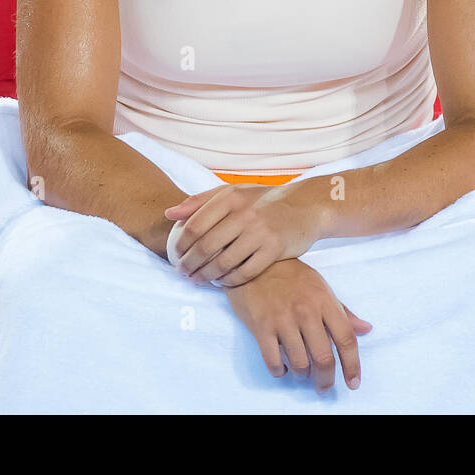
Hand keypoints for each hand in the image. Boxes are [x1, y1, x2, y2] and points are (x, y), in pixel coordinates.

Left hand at [163, 182, 324, 287]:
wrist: (305, 206)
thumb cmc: (263, 201)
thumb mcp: (233, 192)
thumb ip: (200, 201)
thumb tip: (169, 213)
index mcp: (231, 197)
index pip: (195, 225)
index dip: (181, 245)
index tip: (175, 256)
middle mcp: (245, 214)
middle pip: (206, 247)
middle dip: (189, 265)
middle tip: (182, 274)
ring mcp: (261, 232)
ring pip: (223, 263)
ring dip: (206, 276)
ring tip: (198, 281)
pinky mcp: (275, 249)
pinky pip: (245, 273)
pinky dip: (229, 281)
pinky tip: (222, 282)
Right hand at [224, 258, 370, 393]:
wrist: (256, 263)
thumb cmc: (291, 276)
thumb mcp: (321, 287)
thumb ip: (343, 311)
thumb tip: (366, 329)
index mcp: (324, 301)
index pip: (346, 339)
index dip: (352, 365)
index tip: (353, 383)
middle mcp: (306, 311)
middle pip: (324, 358)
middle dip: (326, 379)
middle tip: (324, 387)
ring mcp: (282, 319)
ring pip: (299, 363)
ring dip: (302, 375)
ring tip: (302, 373)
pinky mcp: (261, 326)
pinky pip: (273, 360)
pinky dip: (280, 371)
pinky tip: (283, 368)